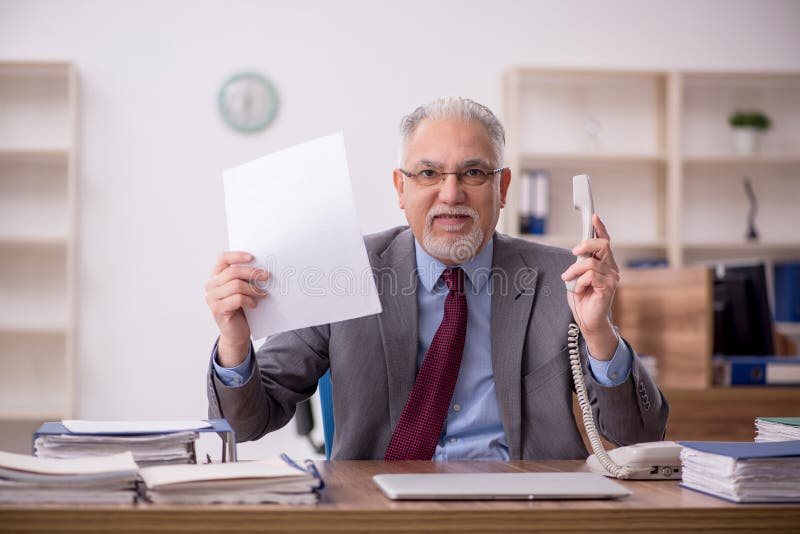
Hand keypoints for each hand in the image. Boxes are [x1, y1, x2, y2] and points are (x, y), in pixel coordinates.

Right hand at [205, 251, 268, 366]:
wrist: (236, 333)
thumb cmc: (241, 309)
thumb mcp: (243, 290)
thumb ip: (245, 278)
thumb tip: (262, 268)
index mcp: (216, 276)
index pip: (223, 258)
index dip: (237, 255)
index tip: (253, 257)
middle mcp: (211, 285)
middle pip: (232, 272)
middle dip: (252, 273)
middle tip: (267, 276)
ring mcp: (212, 298)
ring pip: (236, 285)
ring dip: (253, 289)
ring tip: (263, 294)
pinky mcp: (218, 309)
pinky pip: (237, 299)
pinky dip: (249, 300)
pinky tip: (254, 305)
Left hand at [561, 214, 619, 360]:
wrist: (587, 320)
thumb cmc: (582, 299)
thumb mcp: (577, 277)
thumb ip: (579, 264)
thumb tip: (578, 253)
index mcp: (604, 263)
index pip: (605, 241)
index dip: (600, 228)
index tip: (594, 216)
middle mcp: (611, 268)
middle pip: (602, 245)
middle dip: (585, 244)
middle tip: (573, 253)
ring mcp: (612, 277)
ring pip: (591, 262)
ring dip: (575, 271)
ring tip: (569, 280)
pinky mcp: (608, 287)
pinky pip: (590, 275)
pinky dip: (580, 281)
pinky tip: (579, 289)